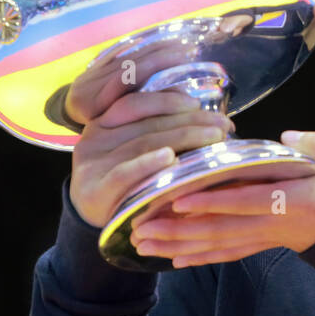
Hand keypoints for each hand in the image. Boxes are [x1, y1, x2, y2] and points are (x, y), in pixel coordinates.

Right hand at [68, 91, 234, 228]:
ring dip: (183, 137)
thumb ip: (156, 127)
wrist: (91, 215)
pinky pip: (122, 173)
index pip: (137, 103)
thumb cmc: (124, 179)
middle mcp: (96, 137)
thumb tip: (198, 108)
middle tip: (223, 125)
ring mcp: (92, 163)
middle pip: (148, 124)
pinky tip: (170, 158)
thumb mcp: (134, 148)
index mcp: (105, 121)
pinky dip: (147, 164)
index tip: (200, 104)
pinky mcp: (94, 190)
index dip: (170, 100)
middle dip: (190, 121)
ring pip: (143, 144)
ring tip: (214, 137)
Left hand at [130, 130, 314, 266]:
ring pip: (217, 244)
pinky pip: (228, 254)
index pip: (247, 200)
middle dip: (177, 229)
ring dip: (178, 245)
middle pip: (220, 228)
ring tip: (143, 244)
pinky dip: (200, 257)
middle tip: (140, 227)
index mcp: (296, 200)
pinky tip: (174, 260)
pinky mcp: (266, 245)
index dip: (212, 201)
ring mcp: (268, 238)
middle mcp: (275, 224)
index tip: (178, 198)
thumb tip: (286, 137)